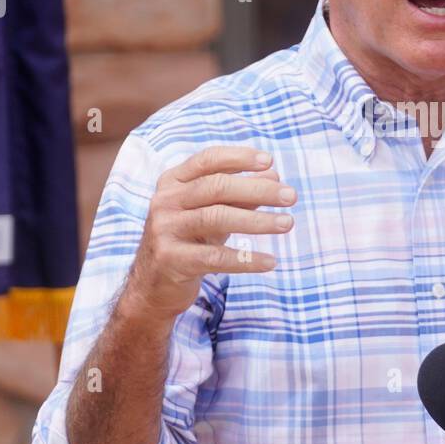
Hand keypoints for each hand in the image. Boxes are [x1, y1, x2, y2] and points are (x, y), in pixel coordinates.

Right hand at [117, 145, 294, 326]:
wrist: (153, 285)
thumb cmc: (189, 241)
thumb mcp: (213, 213)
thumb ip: (239, 195)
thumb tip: (274, 174)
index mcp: (173, 182)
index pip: (208, 160)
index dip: (239, 158)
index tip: (270, 161)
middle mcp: (165, 201)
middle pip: (216, 187)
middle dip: (257, 189)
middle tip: (291, 196)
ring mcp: (164, 229)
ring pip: (217, 218)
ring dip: (257, 221)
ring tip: (287, 223)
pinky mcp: (171, 259)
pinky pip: (215, 257)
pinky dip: (246, 259)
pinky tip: (270, 262)